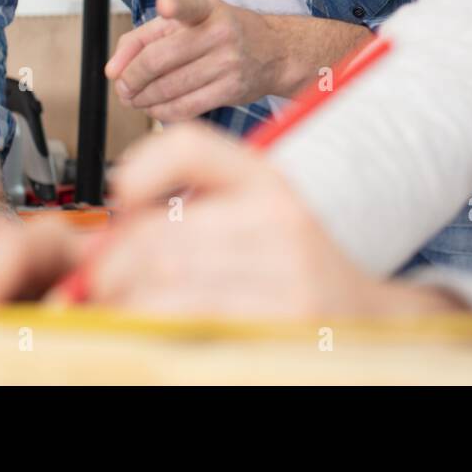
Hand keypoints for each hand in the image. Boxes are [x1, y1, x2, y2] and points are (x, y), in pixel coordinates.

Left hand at [78, 123, 460, 318]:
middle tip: (103, 283)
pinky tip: (157, 326)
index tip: (121, 199)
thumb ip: (191, 214)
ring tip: (127, 309)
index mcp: (269, 181)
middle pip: (157, 231)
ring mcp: (285, 270)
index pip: (191, 146)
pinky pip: (186, 320)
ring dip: (125, 302)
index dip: (140, 167)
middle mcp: (279, 218)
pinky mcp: (282, 319)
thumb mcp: (257, 221)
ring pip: (163, 281)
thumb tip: (104, 235)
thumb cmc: (300, 272)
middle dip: (111, 265)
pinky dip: (152, 326)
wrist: (369, 320)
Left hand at [106, 0, 267, 121]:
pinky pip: (186, 107)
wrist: (276, 52)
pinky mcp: (232, 89)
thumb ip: (146, 36)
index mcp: (206, 7)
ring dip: (142, 98)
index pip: (189, 3)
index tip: (166, 5)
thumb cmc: (225, 33)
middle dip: (132, 78)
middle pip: (160, 59)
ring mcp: (228, 62)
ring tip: (135, 99)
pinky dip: (162, 111)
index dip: (176, 4)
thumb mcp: (191, 19)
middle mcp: (219, 32)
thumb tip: (114, 69)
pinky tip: (155, 108)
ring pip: (169, 88)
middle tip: (123, 86)